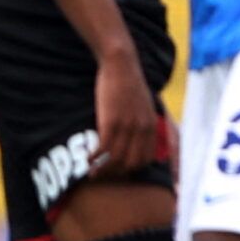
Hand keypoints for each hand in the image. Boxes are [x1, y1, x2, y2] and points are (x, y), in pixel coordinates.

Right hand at [93, 50, 157, 173]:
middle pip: (131, 163)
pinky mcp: (110, 122)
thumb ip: (144, 122)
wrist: (122, 66)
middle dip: (117, 173)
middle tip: (103, 174)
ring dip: (103, 169)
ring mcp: (127, 126)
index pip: (146, 159)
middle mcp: (142, 129)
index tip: (120, 170)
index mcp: (151, 126)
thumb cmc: (130, 84)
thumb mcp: (145, 105)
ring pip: (116, 159)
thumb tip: (139, 136)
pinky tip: (87, 159)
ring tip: (92, 171)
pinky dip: (94, 158)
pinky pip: (103, 148)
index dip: (133, 168)